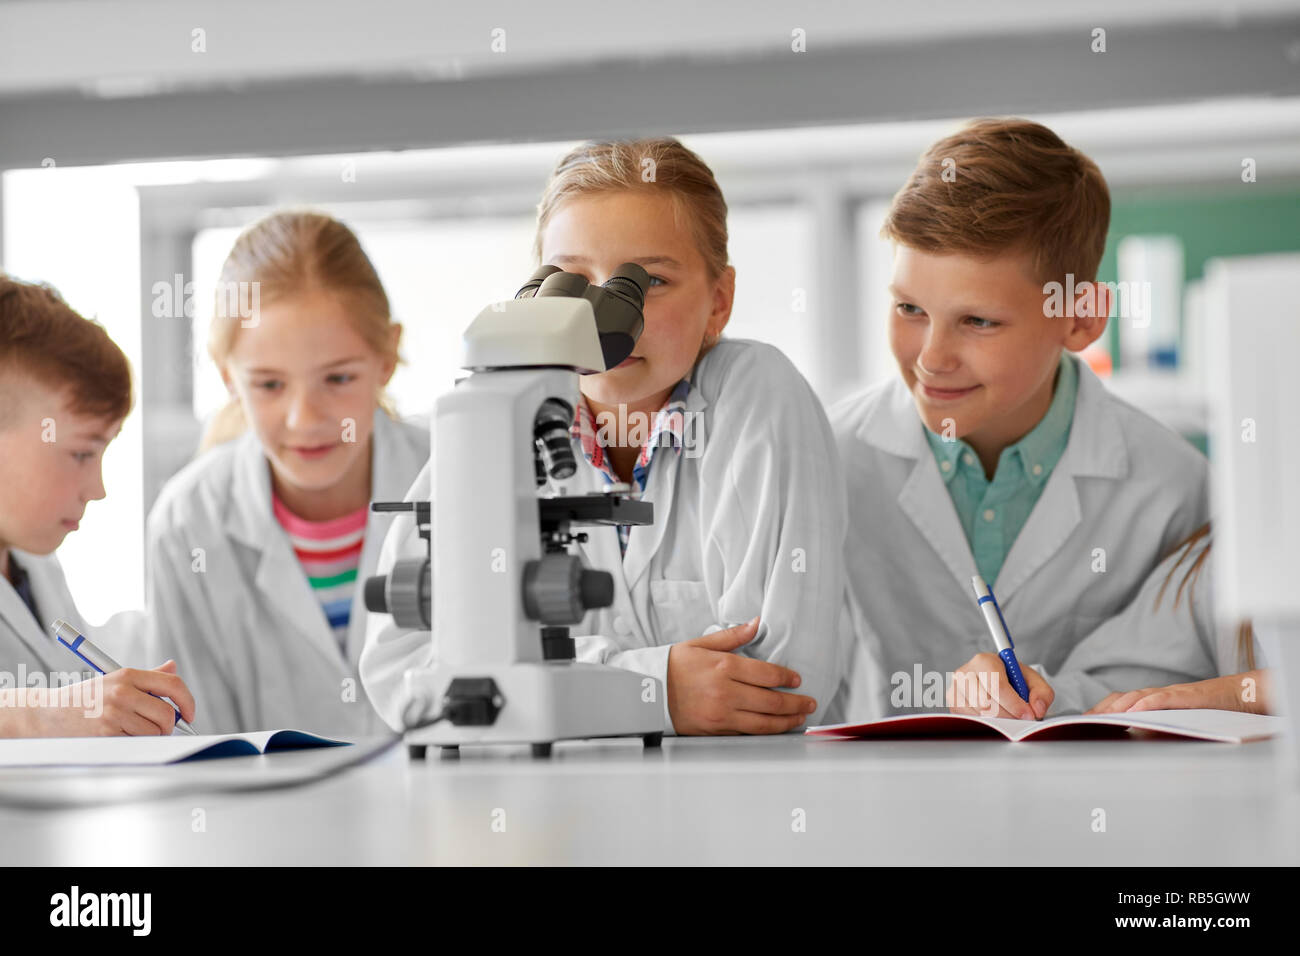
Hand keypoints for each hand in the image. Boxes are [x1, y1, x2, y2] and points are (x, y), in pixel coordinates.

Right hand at [31, 661, 196, 736]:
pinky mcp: (106, 734)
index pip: (173, 685)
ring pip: (154, 732)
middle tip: (158, 729)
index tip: (189, 714)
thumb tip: (173, 668)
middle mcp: (122, 692)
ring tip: (129, 730)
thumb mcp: (115, 680)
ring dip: (149, 737)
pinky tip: (117, 737)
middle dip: (168, 726)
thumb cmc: (85, 698)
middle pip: (167, 714)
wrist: (46, 714)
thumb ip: (147, 677)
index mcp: (128, 675)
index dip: (188, 701)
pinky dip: (134, 745)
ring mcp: (114, 713)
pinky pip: (137, 744)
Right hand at [666, 617, 815, 734]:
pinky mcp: (716, 730)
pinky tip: (777, 728)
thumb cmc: (674, 666)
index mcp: (723, 667)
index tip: (797, 679)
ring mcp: (721, 714)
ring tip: (801, 718)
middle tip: (810, 702)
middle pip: (771, 700)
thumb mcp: (700, 644)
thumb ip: (732, 636)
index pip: (767, 673)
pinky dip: (766, 732)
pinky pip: (748, 732)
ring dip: (787, 721)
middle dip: (796, 703)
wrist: (648, 693)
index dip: (787, 677)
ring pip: (764, 722)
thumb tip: (757, 623)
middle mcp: (725, 692)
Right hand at [947, 652, 1052, 719]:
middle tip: (1021, 720)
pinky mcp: (953, 706)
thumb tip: (1036, 709)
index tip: (1027, 715)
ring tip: (1009, 716)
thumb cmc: (1013, 680)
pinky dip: (988, 724)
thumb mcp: (1033, 681)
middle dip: (1008, 715)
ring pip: (979, 715)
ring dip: (999, 721)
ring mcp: (955, 690)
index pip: (996, 685)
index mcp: (984, 661)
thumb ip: (1042, 693)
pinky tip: (996, 717)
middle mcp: (964, 673)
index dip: (1014, 703)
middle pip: (986, 702)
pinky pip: (972, 721)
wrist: (996, 682)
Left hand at [1086, 670, 1271, 715]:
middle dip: (1099, 710)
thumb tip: (1135, 751)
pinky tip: (1134, 712)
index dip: (1099, 712)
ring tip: (1100, 718)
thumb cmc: (1204, 714)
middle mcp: (1154, 696)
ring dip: (1116, 707)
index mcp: (1149, 703)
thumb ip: (1155, 733)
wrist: (1234, 697)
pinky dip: (1146, 704)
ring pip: (1136, 697)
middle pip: (1120, 699)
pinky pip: (1162, 698)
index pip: (1117, 704)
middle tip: (1081, 723)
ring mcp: (1167, 694)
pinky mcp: (1184, 696)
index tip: (1079, 724)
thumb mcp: (1175, 726)